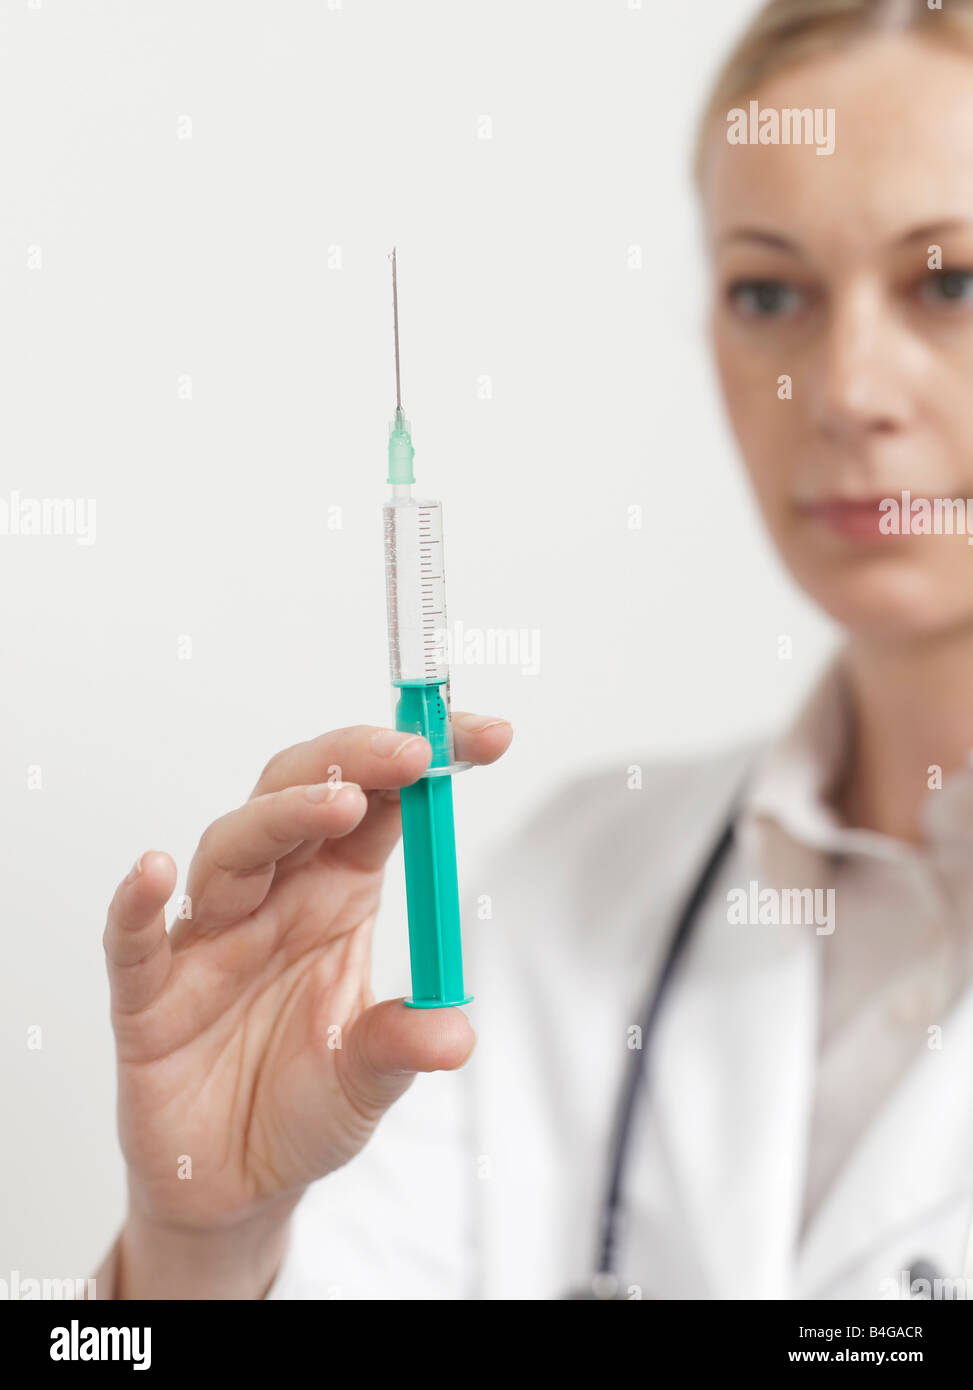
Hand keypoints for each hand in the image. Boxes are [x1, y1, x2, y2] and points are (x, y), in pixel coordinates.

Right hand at [102, 715, 511, 1296]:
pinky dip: (137, 905)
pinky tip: (153, 873)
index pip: (380, 806)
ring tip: (339, 803)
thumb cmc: (303, 1107)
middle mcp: (274, 899)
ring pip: (233, 848)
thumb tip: (455, 1033)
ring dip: (282, 817)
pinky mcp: (150, 997)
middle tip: (411, 751)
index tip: (485, 736)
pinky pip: (134, 941)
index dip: (424, 763)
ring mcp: (209, 940)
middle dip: (355, 762)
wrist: (234, 1185)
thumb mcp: (370, 1080)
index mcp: (337, 895)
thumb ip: (400, 1045)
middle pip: (302, 797)